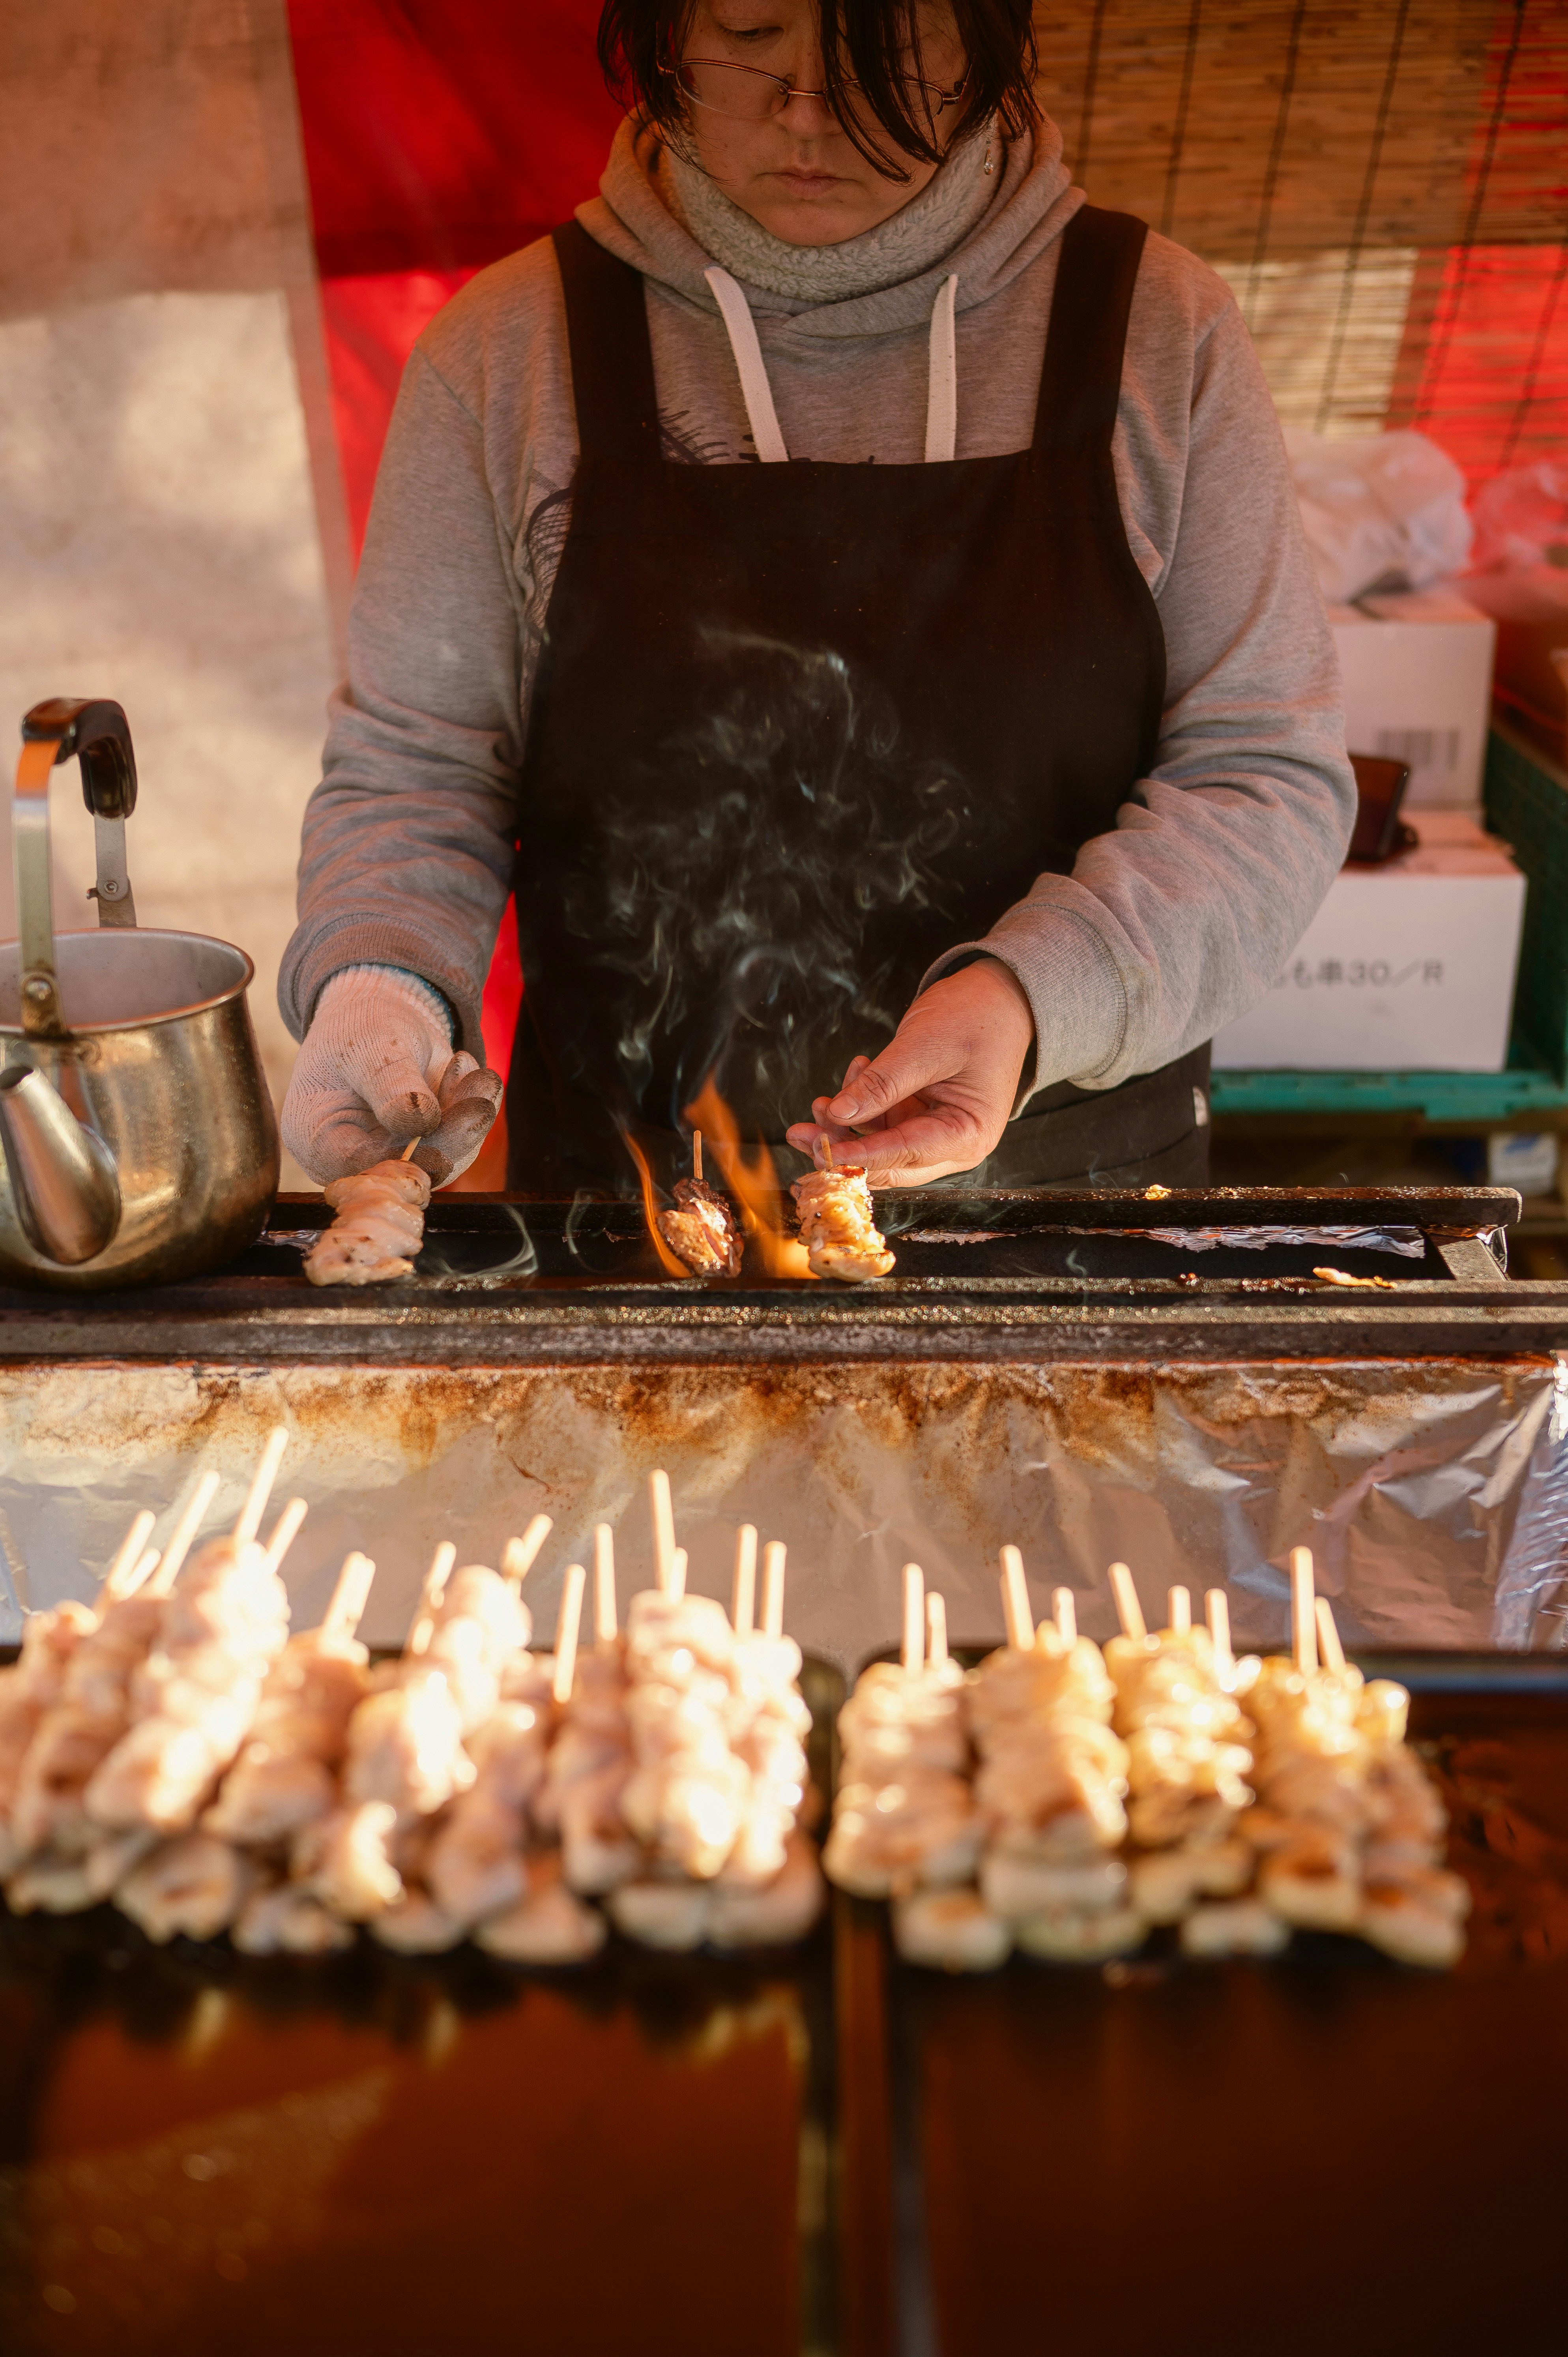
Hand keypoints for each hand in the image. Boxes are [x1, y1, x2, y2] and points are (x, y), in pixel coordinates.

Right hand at [281, 966, 503, 1186]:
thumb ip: (389, 1084)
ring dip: (469, 1118)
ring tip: (480, 1077)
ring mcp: (395, 1154)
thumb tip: (421, 1121)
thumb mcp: (368, 1047)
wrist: (381, 1012)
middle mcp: (355, 1158)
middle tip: (481, 1102)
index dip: (401, 1164)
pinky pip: (462, 1140)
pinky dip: (471, 1106)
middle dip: (451, 1139)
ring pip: (444, 1158)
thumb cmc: (358, 1027)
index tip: (440, 1154)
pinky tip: (466, 1069)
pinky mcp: (428, 1144)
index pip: (359, 1168)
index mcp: (317, 1141)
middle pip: (409, 1169)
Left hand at [785, 959, 1034, 1185]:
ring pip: (879, 1147)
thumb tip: (839, 1113)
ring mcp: (937, 1133)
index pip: (903, 1154)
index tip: (818, 1152)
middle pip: (888, 1164)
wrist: (999, 997)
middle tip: (801, 1133)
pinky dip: (861, 1107)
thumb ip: (883, 1083)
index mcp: (967, 1134)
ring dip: (846, 1128)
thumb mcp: (925, 1046)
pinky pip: (882, 1125)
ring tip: (821, 1101)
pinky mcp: (922, 1119)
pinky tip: (854, 1077)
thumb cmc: (977, 1018)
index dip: (858, 1156)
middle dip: (843, 1149)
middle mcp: (954, 1145)